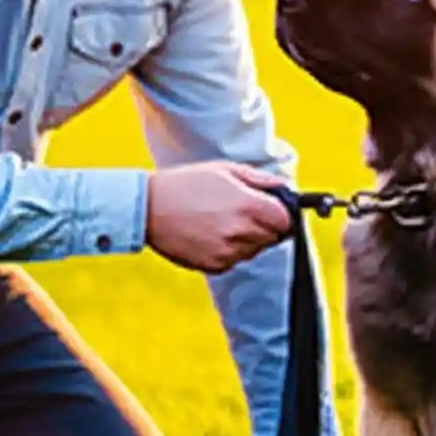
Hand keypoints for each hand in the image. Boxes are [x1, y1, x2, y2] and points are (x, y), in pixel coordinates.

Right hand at [145, 161, 290, 273]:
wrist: (149, 208)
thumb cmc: (186, 184)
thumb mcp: (225, 170)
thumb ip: (260, 180)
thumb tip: (283, 189)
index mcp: (248, 206)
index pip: (286, 220)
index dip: (281, 214)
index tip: (271, 210)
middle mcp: (241, 232)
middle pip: (272, 237)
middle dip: (264, 226)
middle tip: (240, 212)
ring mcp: (228, 252)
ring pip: (253, 250)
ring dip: (246, 239)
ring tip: (220, 221)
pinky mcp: (215, 266)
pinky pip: (234, 261)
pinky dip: (228, 251)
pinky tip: (209, 234)